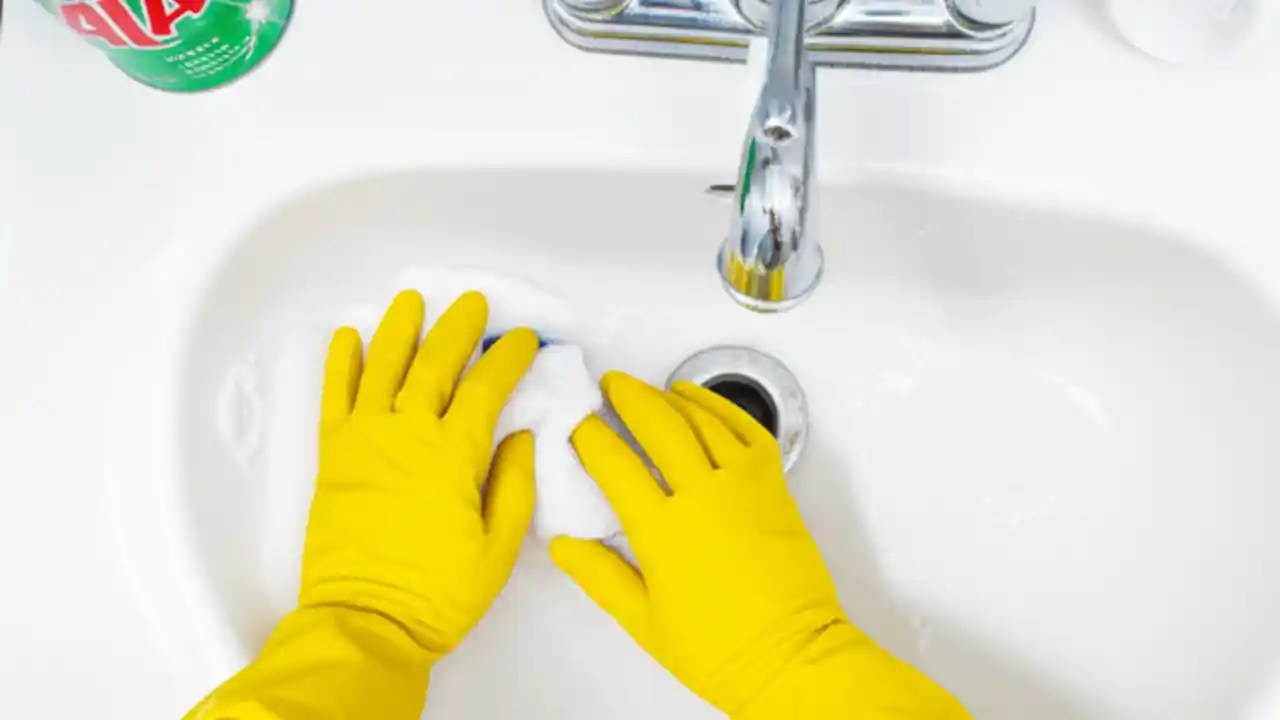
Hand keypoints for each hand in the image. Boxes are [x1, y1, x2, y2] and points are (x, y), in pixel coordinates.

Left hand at [301, 289, 538, 660]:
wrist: (365, 623)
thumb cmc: (436, 595)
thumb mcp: (498, 549)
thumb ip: (513, 486)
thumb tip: (520, 438)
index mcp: (453, 456)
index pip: (486, 387)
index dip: (509, 358)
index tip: (525, 340)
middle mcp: (407, 435)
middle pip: (435, 363)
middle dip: (458, 328)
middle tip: (474, 303)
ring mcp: (364, 442)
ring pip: (382, 366)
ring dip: (399, 329)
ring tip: (411, 300)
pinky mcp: (333, 457)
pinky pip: (334, 396)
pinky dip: (340, 363)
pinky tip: (347, 337)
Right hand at [552, 373, 969, 717]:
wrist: (790, 658)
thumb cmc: (719, 649)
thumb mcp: (644, 622)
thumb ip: (600, 576)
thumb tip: (563, 546)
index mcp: (662, 532)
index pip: (615, 465)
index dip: (590, 437)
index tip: (577, 424)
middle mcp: (702, 497)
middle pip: (660, 425)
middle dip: (630, 398)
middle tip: (610, 386)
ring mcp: (743, 487)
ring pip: (703, 420)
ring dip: (672, 397)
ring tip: (651, 389)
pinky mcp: (774, 487)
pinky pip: (747, 431)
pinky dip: (722, 408)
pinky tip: (702, 400)